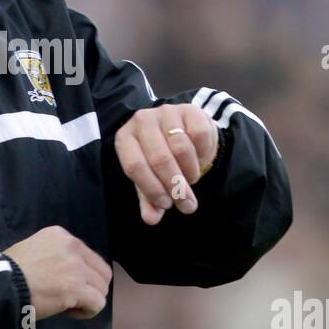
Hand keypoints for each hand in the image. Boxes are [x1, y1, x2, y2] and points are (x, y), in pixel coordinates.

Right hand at [2, 225, 111, 320]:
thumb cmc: (8, 272)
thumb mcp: (32, 250)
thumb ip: (53, 255)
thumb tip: (67, 273)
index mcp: (60, 235)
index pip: (89, 257)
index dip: (81, 276)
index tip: (62, 285)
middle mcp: (72, 246)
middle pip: (102, 273)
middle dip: (90, 288)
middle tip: (70, 298)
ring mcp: (76, 267)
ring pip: (101, 289)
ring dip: (87, 300)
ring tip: (66, 305)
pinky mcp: (76, 288)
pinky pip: (98, 303)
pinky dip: (87, 312)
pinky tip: (68, 311)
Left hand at [114, 103, 217, 225]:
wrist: (182, 131)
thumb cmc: (160, 158)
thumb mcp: (150, 179)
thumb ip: (149, 200)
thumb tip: (151, 219)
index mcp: (125, 138)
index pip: (134, 166)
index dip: (151, 189)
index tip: (166, 204)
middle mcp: (142, 120)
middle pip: (159, 159)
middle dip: (175, 186)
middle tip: (187, 204)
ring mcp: (166, 112)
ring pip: (181, 148)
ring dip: (190, 172)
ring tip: (191, 180)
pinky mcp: (189, 109)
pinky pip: (199, 135)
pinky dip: (202, 154)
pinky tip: (200, 160)